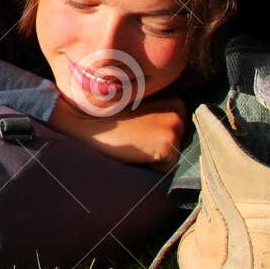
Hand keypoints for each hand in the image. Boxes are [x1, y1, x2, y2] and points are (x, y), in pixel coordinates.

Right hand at [46, 94, 187, 170]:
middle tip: (137, 137)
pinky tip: (136, 153)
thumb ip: (161, 115)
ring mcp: (175, 128)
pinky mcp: (167, 145)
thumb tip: (171, 138)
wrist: (89, 123)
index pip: (180, 131)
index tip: (141, 129)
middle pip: (180, 143)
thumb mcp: (141, 108)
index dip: (160, 136)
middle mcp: (180, 113)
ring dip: (157, 156)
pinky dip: (153, 166)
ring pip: (174, 156)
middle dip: (161, 146)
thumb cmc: (110, 118)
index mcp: (176, 101)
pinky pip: (168, 167)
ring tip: (135, 144)